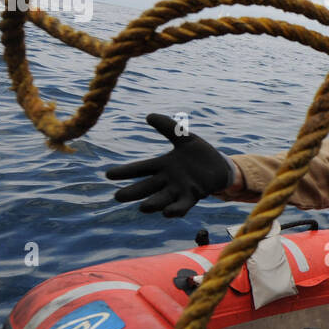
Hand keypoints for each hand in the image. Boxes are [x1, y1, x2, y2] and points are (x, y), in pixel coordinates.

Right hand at [106, 114, 233, 216]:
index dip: (125, 172)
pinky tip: (167, 213)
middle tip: (117, 197)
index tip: (108, 175)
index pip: (140, 168)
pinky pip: (182, 206)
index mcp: (162, 165)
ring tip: (142, 207)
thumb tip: (148, 116)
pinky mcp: (193, 196)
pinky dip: (175, 210)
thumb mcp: (184, 137)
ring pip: (162, 199)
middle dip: (133, 193)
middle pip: (146, 187)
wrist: (220, 166)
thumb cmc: (199, 153)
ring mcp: (179, 190)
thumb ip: (168, 127)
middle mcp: (167, 180)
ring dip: (153, 204)